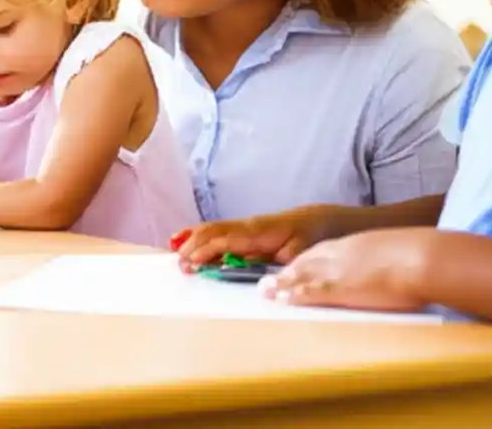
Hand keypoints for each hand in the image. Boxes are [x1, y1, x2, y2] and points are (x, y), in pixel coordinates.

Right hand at [172, 205, 343, 269]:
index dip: (206, 251)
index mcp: (256, 232)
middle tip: (180, 266)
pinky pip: (215, 231)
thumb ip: (276, 262)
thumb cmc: (307, 236)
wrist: (317, 221)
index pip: (223, 240)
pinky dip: (196, 235)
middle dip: (192, 247)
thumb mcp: (297, 252)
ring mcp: (241, 227)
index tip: (192, 264)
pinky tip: (182, 240)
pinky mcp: (241, 231)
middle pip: (211, 232)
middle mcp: (244, 227)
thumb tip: (254, 271)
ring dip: (191, 240)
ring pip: (210, 229)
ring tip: (174, 252)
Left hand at [259, 228, 434, 311]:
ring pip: (302, 276)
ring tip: (266, 292)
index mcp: (354, 244)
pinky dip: (296, 295)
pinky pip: (313, 292)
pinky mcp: (342, 288)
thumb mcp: (395, 251)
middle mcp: (341, 255)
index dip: (303, 261)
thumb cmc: (420, 255)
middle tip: (267, 281)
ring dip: (282, 285)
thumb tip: (389, 269)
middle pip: (305, 262)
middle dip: (285, 272)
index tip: (290, 268)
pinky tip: (284, 300)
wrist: (423, 257)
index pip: (321, 251)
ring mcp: (339, 270)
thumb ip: (384, 259)